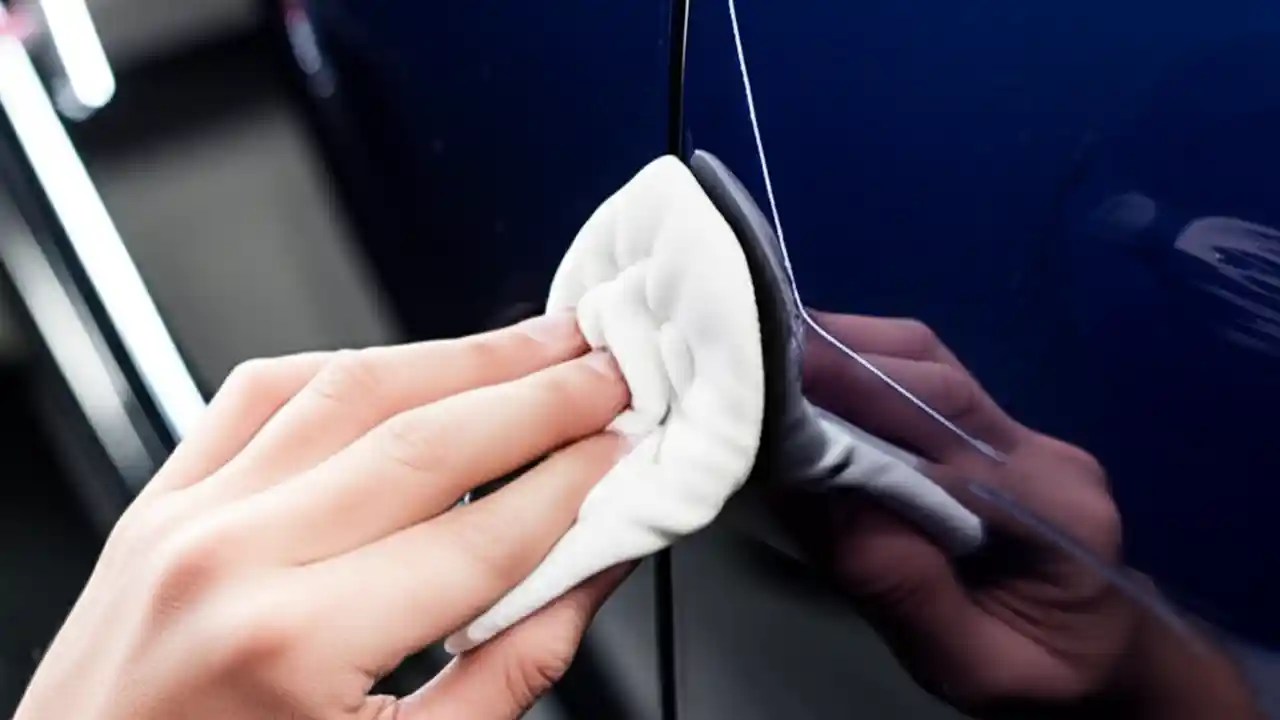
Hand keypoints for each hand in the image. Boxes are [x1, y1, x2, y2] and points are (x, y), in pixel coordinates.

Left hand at [16, 313, 632, 719]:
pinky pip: (265, 390)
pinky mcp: (162, 499)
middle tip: (610, 370)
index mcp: (300, 649)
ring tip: (540, 342)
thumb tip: (592, 570)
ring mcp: (187, 517)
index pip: (486, 534)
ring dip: (464, 356)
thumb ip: (511, 669)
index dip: (576, 483)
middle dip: (542, 396)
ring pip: (354, 388)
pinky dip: (355, 366)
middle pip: (431, 441)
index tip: (629, 450)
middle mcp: (235, 562)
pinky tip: (415, 364)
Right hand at [796, 312, 1260, 718]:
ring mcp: (1024, 431)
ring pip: (926, 360)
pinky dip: (859, 362)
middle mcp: (1045, 452)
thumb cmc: (1042, 674)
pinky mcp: (997, 426)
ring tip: (765, 352)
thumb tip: (817, 498)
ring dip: (843, 348)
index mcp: (1057, 512)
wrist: (1104, 663)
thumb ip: (905, 589)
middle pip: (932, 378)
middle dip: (836, 359)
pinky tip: (808, 367)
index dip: (852, 410)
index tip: (769, 394)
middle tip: (746, 352)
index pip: (940, 442)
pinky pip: (924, 374)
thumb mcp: (974, 666)